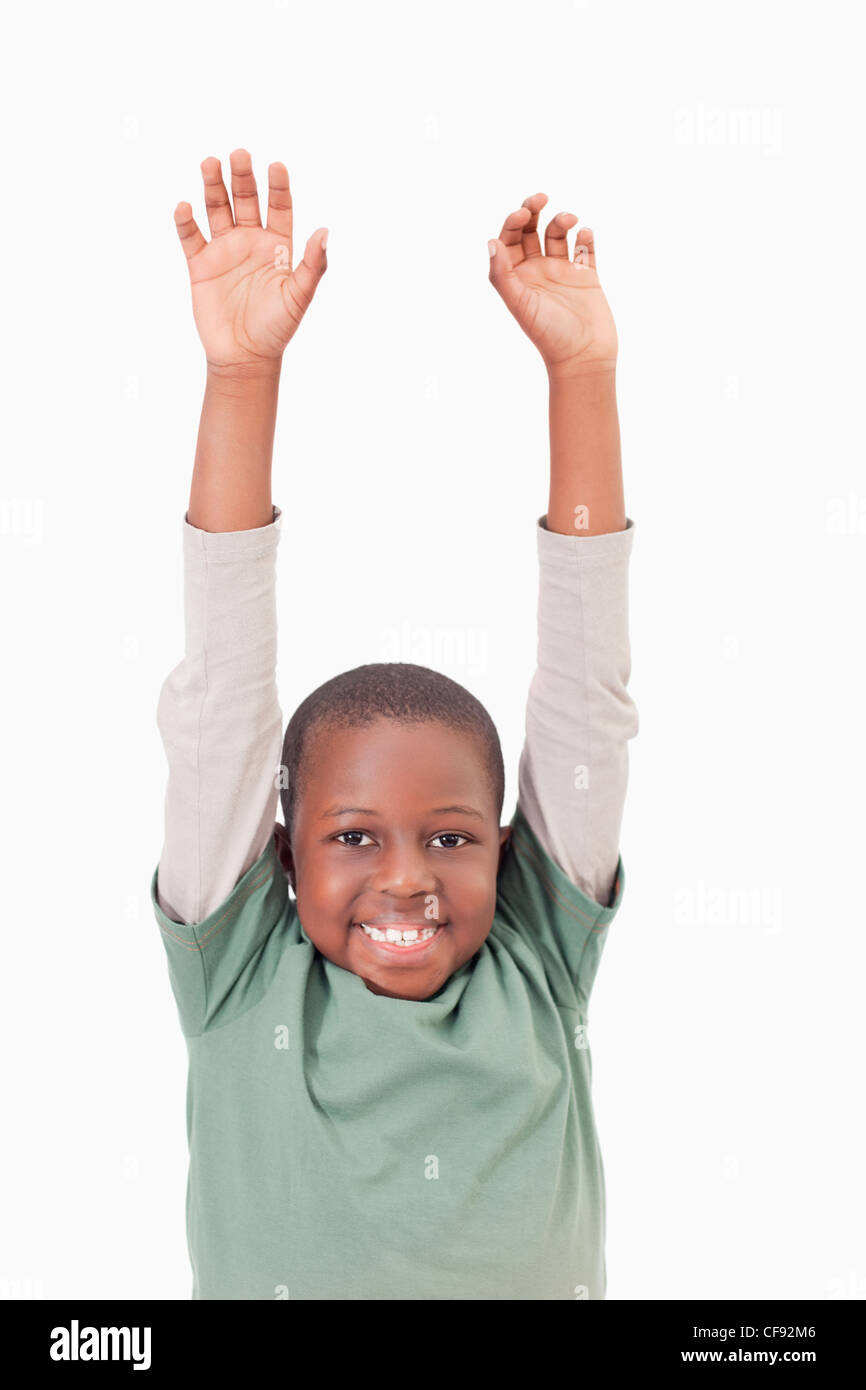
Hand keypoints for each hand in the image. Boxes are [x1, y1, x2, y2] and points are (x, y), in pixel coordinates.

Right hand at [174, 148, 327, 370]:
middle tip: (238, 154)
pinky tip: (185, 206)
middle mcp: (251, 241)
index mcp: (278, 245)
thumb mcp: (299, 297)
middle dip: (242, 177)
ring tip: (210, 163)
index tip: (276, 166)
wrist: (244, 356)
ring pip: (217, 209)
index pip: (279, 207)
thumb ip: (313, 265)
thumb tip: (325, 232)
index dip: (277, 187)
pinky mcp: (200, 265)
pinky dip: (186, 221)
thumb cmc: (277, 328)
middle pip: (245, 199)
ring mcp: (224, 250)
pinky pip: (191, 236)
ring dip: (213, 186)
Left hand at [488, 193, 616, 377]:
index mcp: (518, 278)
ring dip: (562, 220)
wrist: (583, 357)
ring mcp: (562, 272)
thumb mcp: (520, 304)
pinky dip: (585, 237)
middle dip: (533, 210)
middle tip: (540, 197)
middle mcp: (538, 272)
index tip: (523, 212)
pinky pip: (584, 248)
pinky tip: (585, 236)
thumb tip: (492, 242)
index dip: (514, 221)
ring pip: (558, 234)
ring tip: (570, 219)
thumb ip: (502, 274)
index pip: (510, 240)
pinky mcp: (586, 277)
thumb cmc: (549, 335)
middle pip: (531, 231)